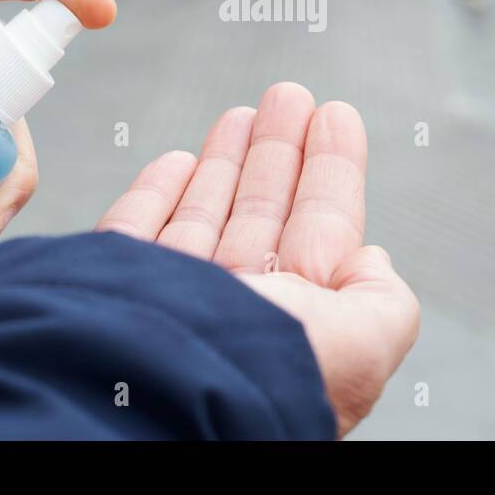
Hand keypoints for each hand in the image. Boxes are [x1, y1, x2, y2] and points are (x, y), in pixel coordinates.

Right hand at [96, 83, 418, 435]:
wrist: (156, 397)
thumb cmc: (261, 375)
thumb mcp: (362, 342)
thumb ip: (382, 301)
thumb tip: (372, 261)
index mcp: (294, 324)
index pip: (320, 230)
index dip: (329, 169)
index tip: (334, 115)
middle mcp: (234, 313)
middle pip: (263, 214)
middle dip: (278, 152)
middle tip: (287, 97)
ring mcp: (172, 299)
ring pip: (204, 215)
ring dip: (225, 161)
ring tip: (242, 112)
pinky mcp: (112, 284)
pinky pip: (135, 229)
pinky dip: (155, 192)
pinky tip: (176, 160)